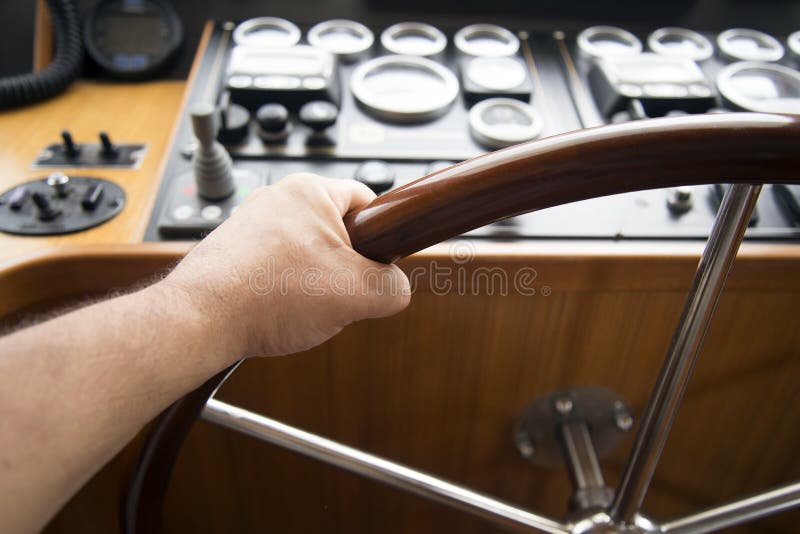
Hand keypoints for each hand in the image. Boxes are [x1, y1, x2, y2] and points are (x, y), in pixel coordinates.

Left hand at [160, 173, 409, 359]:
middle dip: (345, 268)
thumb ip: (393, 287)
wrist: (201, 320)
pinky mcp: (234, 250)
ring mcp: (252, 224)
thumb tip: (395, 290)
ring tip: (302, 307)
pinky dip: (285, 291)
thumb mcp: (357, 294)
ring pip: (307, 254)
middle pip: (337, 232)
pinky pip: (278, 268)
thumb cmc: (266, 295)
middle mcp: (278, 199)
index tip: (381, 264)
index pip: (368, 202)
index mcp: (310, 191)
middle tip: (340, 293)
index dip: (382, 237)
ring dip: (314, 283)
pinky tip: (279, 312)